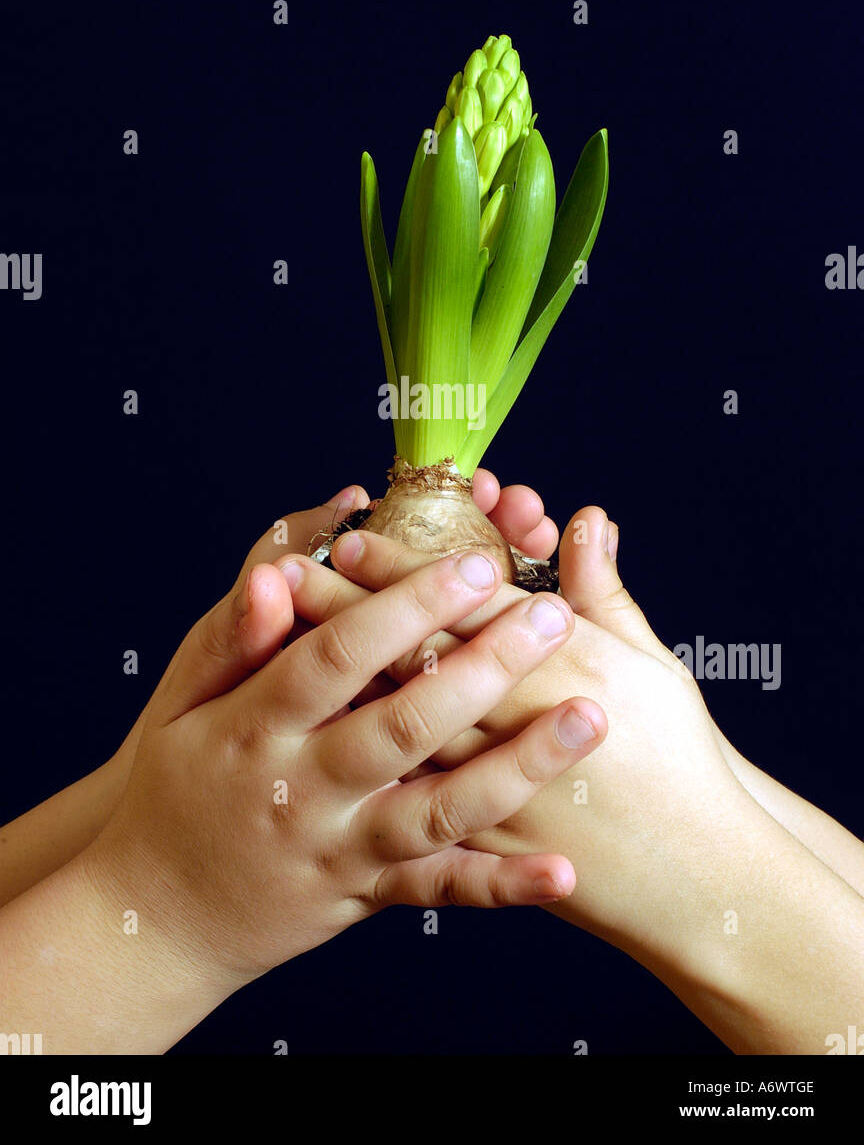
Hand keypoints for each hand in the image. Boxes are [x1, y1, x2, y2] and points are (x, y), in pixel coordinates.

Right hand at [85, 546, 604, 994]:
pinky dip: (503, 885)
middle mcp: (304, 790)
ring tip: (588, 719)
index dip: (407, 609)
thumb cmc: (174, 782)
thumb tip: (279, 576)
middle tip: (552, 615)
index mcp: (256, 726)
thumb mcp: (182, 700)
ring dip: (518, 766)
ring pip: (438, 810)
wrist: (159, 912)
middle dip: (485, 668)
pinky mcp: (367, 894)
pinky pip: (441, 890)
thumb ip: (234, 637)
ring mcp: (340, 848)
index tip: (474, 563)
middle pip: (404, 725)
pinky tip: (565, 869)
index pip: (338, 656)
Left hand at [280, 509, 734, 957]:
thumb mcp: (651, 663)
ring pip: (401, 723)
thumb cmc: (679, 757)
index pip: (470, 604)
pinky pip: (407, 798)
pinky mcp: (480, 843)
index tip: (350, 537)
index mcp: (568, 668)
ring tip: (284, 637)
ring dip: (343, 677)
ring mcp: (495, 790)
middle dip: (349, 611)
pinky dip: (360, 761)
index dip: (406, 570)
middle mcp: (522, 724)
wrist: (697, 878)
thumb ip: (605, 591)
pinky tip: (313, 733)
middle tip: (289, 571)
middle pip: (418, 655)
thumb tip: (586, 519)